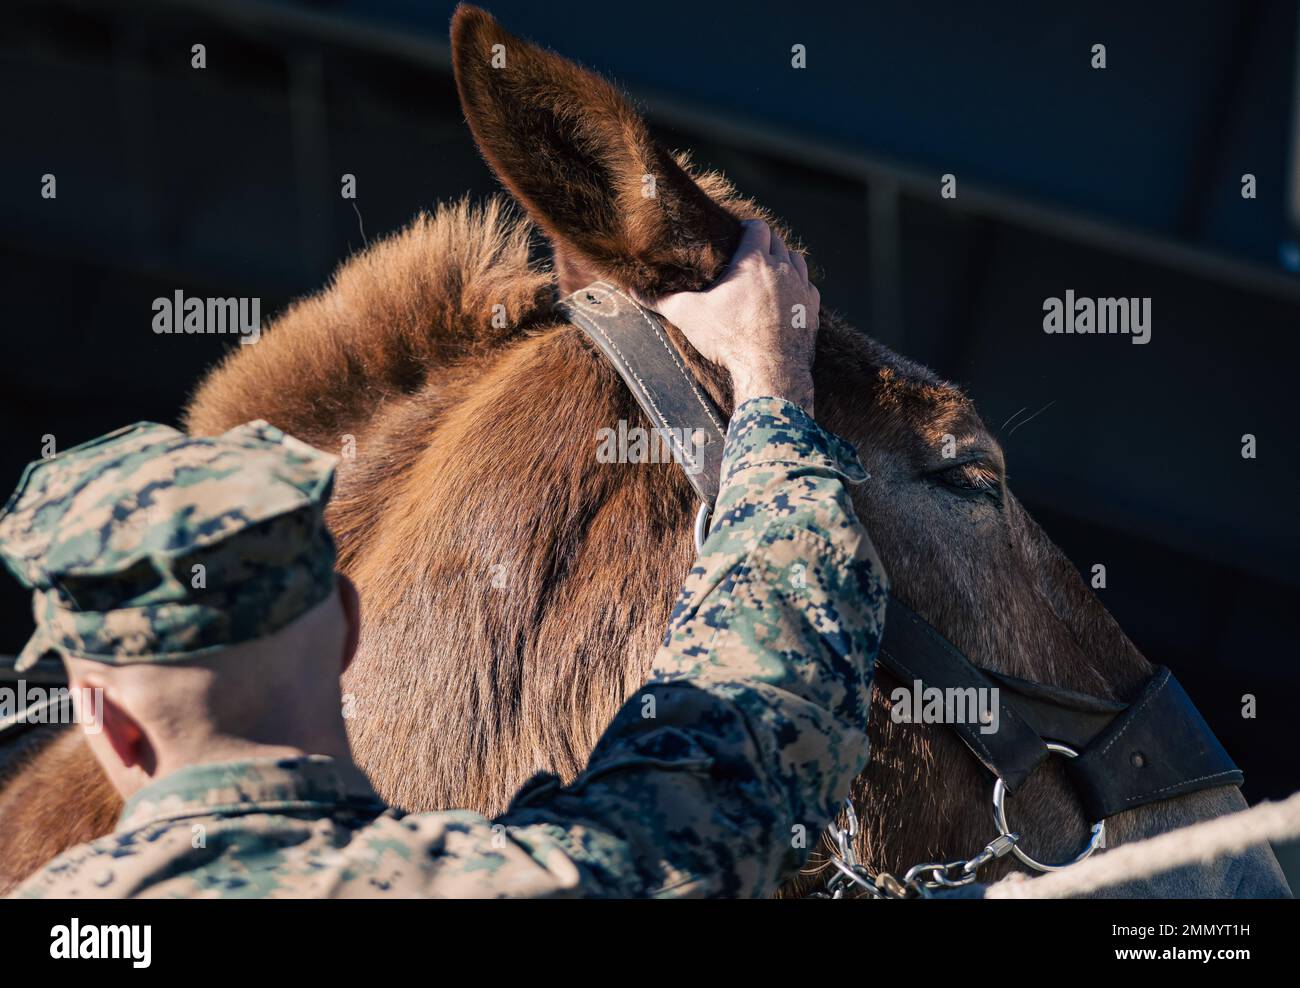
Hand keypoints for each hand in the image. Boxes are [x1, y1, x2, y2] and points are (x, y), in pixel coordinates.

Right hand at [635, 220, 818, 413]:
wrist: (770, 370)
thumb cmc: (729, 339)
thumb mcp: (689, 316)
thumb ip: (663, 300)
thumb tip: (634, 292)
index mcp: (754, 261)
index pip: (757, 227)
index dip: (747, 228)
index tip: (738, 235)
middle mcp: (782, 269)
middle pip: (779, 241)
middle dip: (765, 244)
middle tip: (749, 256)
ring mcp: (802, 290)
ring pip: (798, 261)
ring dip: (785, 263)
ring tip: (769, 274)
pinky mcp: (812, 311)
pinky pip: (810, 289)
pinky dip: (799, 290)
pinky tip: (787, 300)